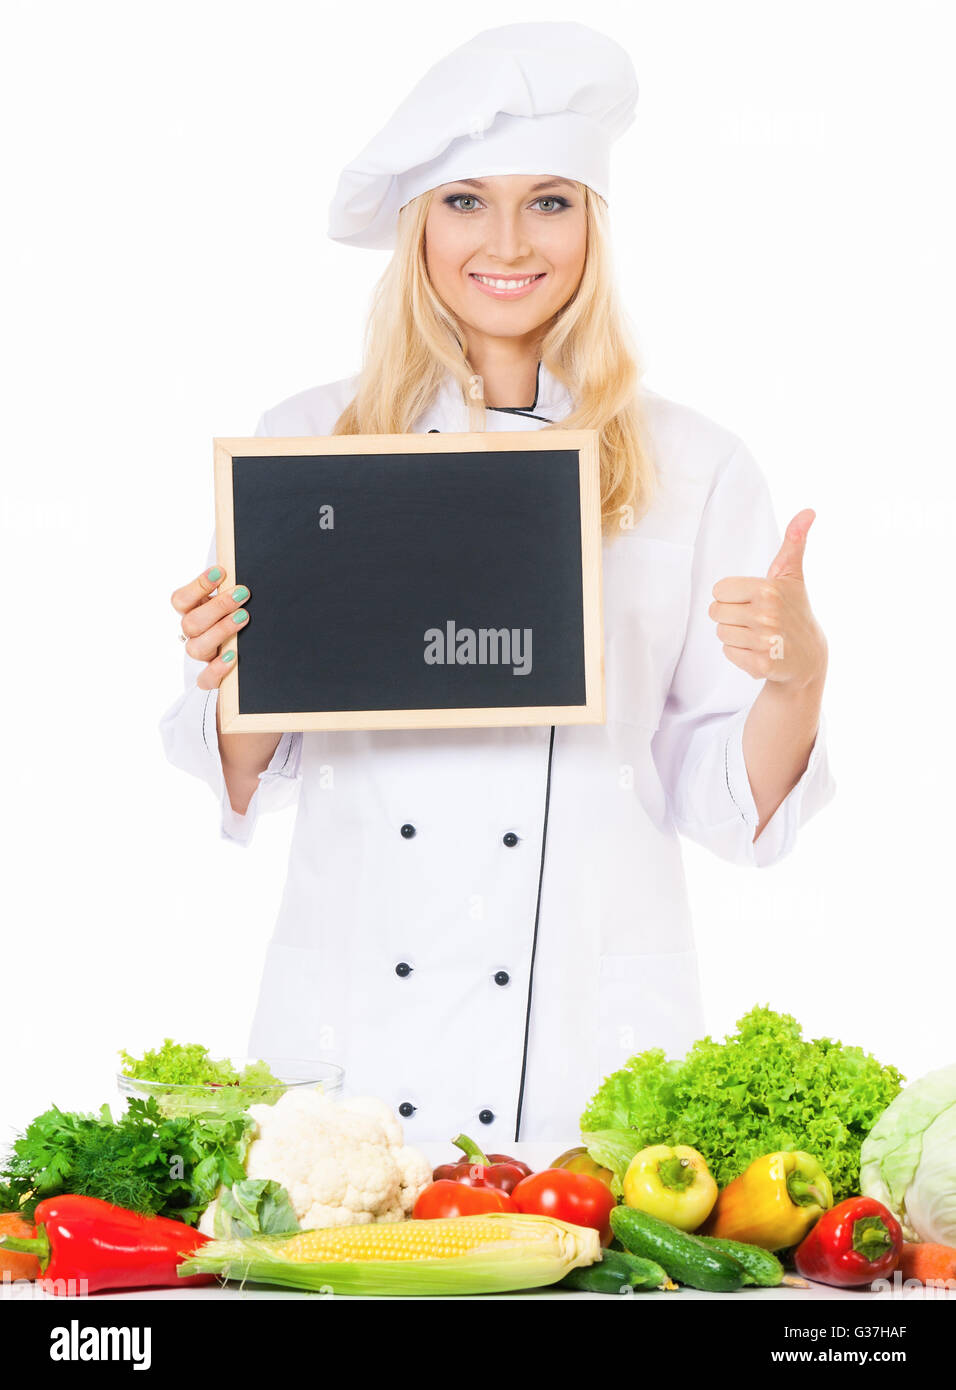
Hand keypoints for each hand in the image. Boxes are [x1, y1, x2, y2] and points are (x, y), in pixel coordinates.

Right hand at [170, 564, 249, 690]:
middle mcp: (192, 635)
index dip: (198, 585)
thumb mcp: (230, 605)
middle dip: (218, 606)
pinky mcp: (209, 679)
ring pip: (196, 647)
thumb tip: (239, 574)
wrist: (244, 662)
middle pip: (191, 623)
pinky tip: (233, 657)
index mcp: (192, 613)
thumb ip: (229, 591)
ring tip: (244, 618)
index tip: (221, 571)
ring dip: (221, 630)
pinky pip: (205, 679)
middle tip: (242, 593)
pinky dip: (217, 669)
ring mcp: (201, 657)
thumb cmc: (235, 621)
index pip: (181, 600)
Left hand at [708, 509, 827, 690]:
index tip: (753, 600)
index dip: (732, 595)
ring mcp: (764, 642)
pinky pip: (728, 653)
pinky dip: (740, 654)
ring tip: (758, 635)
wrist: (809, 657)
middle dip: (731, 615)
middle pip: (715, 612)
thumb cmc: (794, 610)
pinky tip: (759, 651)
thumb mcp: (792, 576)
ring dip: (735, 635)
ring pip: (721, 633)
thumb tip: (808, 511)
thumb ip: (794, 542)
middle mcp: (766, 615)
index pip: (719, 590)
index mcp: (768, 590)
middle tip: (755, 619)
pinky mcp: (761, 665)